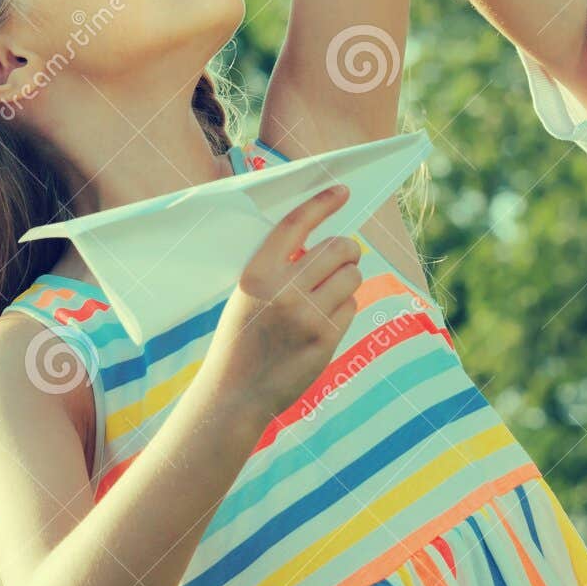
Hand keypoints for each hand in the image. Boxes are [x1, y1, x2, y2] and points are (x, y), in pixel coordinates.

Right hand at [204, 183, 361, 420]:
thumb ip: (280, 266)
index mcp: (257, 274)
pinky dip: (344, 307)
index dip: (321, 204)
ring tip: (327, 294)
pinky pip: (352, 306)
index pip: (295, 225)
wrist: (234, 393)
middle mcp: (283, 291)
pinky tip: (322, 321)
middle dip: (347, 250)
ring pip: (352, 276)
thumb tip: (324, 242)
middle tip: (343, 257)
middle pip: (338, 248)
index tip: (341, 191)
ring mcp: (307, 316)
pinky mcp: (325, 339)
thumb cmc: (242, 336)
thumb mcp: (248, 292)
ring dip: (347, 279)